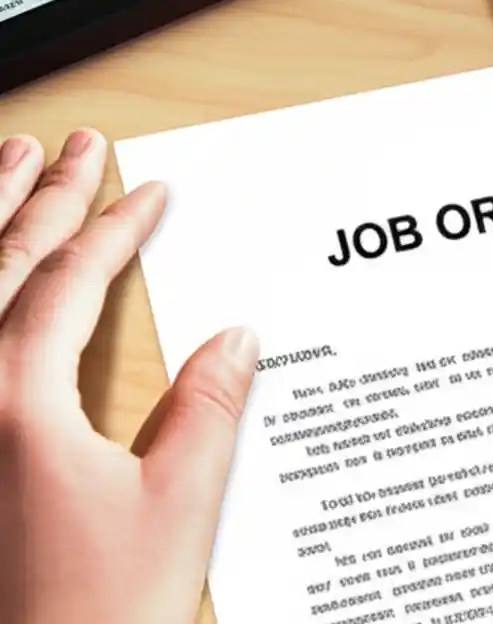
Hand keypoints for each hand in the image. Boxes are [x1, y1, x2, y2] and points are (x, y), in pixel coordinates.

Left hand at [0, 130, 257, 623]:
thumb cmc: (93, 611)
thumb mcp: (175, 506)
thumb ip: (208, 411)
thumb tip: (237, 339)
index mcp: (18, 406)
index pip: (67, 285)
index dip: (113, 229)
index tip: (147, 193)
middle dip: (38, 197)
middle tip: (70, 146)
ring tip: (7, 168)